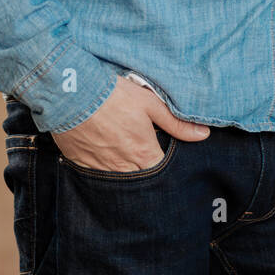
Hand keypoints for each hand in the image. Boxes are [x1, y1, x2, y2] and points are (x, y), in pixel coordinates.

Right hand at [51, 76, 209, 171]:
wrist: (72, 93)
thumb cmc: (112, 95)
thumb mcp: (149, 102)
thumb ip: (176, 122)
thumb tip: (203, 135)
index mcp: (143, 153)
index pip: (161, 173)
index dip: (164, 168)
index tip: (163, 160)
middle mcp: (123, 167)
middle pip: (140, 180)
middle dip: (144, 174)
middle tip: (142, 159)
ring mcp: (101, 168)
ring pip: (118, 181)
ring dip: (123, 172)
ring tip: (123, 156)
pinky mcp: (82, 165)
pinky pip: (96, 176)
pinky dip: (102, 169)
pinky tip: (103, 156)